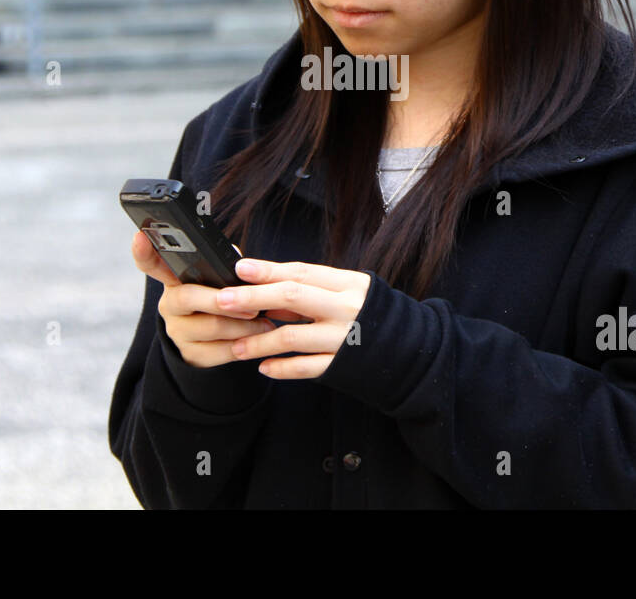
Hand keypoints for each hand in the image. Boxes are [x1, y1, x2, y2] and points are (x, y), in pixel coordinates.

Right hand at [131, 231, 273, 368]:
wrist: (211, 341)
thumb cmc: (218, 298)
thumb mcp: (216, 279)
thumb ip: (223, 266)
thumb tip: (238, 260)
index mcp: (174, 279)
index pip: (150, 263)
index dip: (143, 251)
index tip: (140, 236)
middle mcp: (169, 304)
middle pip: (188, 297)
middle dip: (222, 301)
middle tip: (251, 306)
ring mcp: (177, 331)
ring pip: (212, 327)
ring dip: (243, 326)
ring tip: (264, 323)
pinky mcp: (190, 354)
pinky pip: (219, 351)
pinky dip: (242, 345)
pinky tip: (257, 339)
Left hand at [216, 258, 372, 378]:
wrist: (412, 349)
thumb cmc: (371, 315)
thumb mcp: (348, 293)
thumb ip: (312, 290)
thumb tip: (267, 289)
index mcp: (348, 285)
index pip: (302, 273)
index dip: (269, 270)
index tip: (240, 268)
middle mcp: (347, 309)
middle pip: (293, 297)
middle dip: (254, 298)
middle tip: (223, 300)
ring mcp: (344, 339)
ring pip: (293, 337)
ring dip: (259, 341)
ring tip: (235, 346)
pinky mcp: (343, 366)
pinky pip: (307, 368)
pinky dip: (283, 369)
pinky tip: (264, 368)